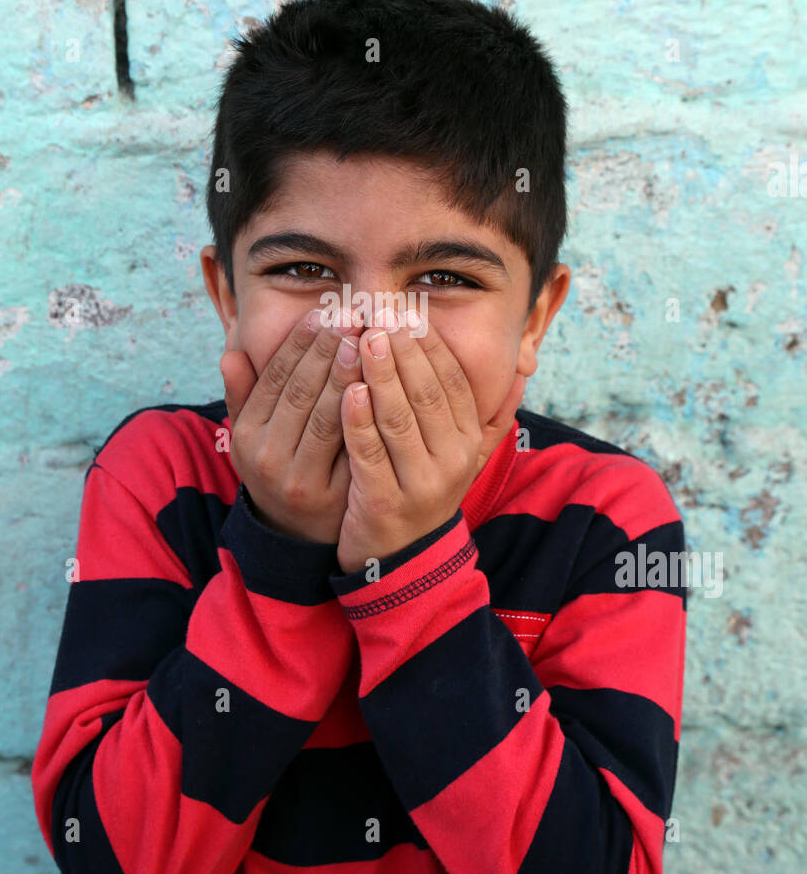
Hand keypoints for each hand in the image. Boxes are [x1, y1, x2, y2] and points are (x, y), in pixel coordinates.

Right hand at [219, 308, 364, 543]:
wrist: (297, 535)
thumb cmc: (279, 467)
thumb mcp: (250, 435)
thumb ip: (243, 395)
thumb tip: (230, 354)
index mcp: (246, 435)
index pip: (276, 378)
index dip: (299, 343)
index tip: (323, 312)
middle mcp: (267, 457)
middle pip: (302, 392)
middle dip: (328, 349)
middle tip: (353, 314)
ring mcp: (300, 478)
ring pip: (327, 416)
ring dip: (349, 374)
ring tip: (368, 340)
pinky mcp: (333, 494)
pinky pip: (353, 445)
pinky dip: (367, 413)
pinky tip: (381, 384)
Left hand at [336, 312, 525, 573]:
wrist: (404, 561)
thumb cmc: (423, 489)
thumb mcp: (463, 453)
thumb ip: (490, 412)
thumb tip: (524, 366)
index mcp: (469, 441)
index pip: (452, 382)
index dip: (431, 345)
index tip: (408, 312)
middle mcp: (452, 461)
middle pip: (426, 394)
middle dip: (403, 350)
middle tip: (381, 313)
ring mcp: (420, 483)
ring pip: (398, 419)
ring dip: (380, 375)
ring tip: (364, 338)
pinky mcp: (385, 502)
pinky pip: (370, 453)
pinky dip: (359, 420)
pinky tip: (349, 390)